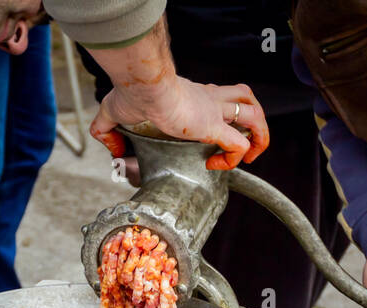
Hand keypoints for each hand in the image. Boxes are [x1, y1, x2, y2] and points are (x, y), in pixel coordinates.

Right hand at [87, 18, 268, 169]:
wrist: (142, 85)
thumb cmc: (131, 92)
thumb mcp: (113, 113)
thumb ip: (107, 131)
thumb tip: (110, 148)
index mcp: (195, 96)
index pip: (220, 99)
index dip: (223, 117)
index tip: (210, 139)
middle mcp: (210, 100)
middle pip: (246, 100)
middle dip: (254, 121)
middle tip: (247, 141)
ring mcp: (213, 112)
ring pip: (254, 116)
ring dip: (259, 137)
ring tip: (250, 156)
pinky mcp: (212, 126)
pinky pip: (238, 144)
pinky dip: (235, 158)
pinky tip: (218, 164)